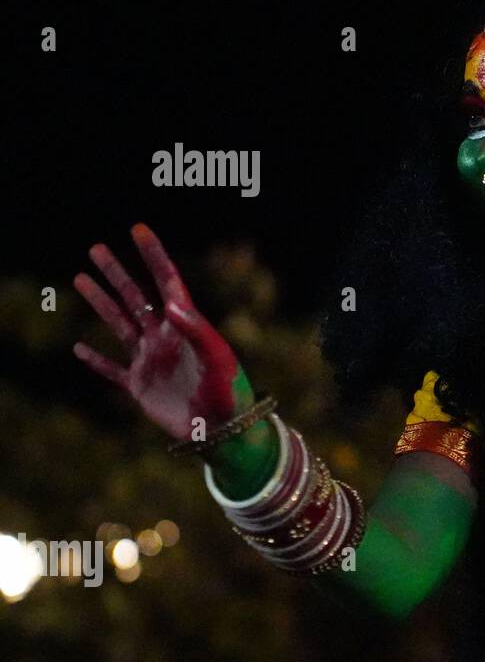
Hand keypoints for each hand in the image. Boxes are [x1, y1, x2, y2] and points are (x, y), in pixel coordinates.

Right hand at [73, 223, 245, 441]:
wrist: (224, 431)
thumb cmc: (229, 394)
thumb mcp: (218, 359)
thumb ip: (197, 331)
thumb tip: (171, 303)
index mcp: (184, 327)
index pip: (166, 282)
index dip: (153, 255)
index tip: (139, 230)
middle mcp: (164, 338)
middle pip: (135, 297)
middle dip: (117, 272)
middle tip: (97, 248)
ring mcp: (150, 361)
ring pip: (119, 324)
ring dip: (101, 301)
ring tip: (81, 278)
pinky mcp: (140, 387)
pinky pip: (112, 370)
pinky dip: (95, 360)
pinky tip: (79, 348)